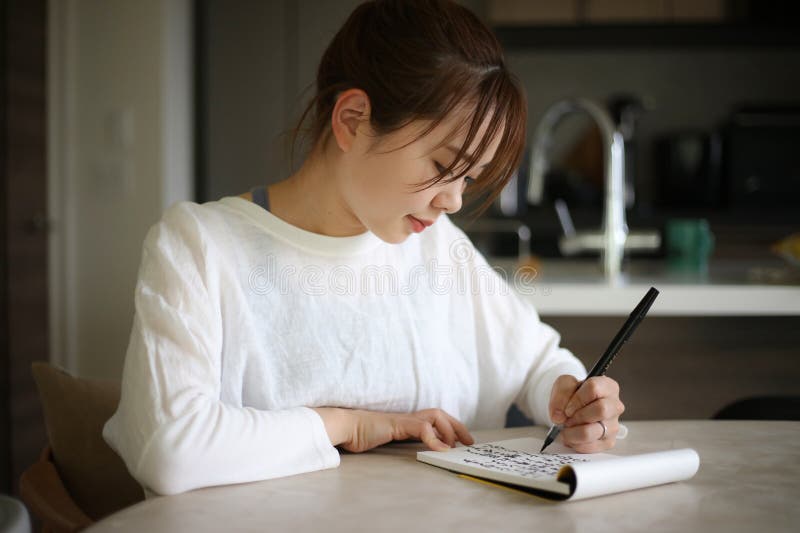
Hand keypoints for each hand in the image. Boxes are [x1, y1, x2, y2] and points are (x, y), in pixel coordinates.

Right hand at [312, 407, 473, 452]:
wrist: (343, 426)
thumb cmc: (358, 434)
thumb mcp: (384, 439)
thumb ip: (399, 440)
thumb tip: (415, 449)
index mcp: (404, 420)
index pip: (433, 417)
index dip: (450, 426)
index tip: (461, 440)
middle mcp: (406, 416)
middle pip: (439, 413)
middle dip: (457, 426)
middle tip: (469, 441)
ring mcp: (402, 418)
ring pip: (434, 416)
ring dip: (449, 430)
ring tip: (455, 446)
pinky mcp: (397, 424)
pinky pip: (421, 428)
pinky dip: (434, 439)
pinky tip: (440, 450)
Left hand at [548, 374, 624, 452]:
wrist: (571, 407)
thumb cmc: (572, 393)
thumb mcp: (564, 384)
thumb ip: (561, 394)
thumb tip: (558, 417)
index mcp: (608, 386)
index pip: (594, 389)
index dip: (577, 399)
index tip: (567, 407)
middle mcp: (615, 406)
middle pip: (601, 410)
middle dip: (577, 416)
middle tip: (566, 419)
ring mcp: (613, 425)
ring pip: (593, 431)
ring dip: (573, 432)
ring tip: (565, 429)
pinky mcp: (608, 441)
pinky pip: (591, 446)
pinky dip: (575, 443)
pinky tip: (570, 437)